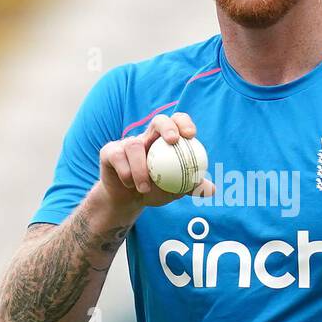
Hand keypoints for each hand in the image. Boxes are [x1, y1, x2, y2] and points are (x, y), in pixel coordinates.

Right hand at [97, 112, 214, 211]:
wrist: (127, 200)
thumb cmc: (153, 189)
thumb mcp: (174, 190)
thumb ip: (191, 187)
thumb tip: (212, 190)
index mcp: (164, 141)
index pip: (176, 122)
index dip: (184, 123)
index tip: (192, 135)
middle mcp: (146, 137)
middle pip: (158, 120)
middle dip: (167, 126)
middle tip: (173, 141)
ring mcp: (126, 143)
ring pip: (134, 145)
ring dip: (141, 168)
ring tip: (145, 188)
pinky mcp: (110, 152)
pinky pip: (118, 158)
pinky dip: (126, 173)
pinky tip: (130, 185)